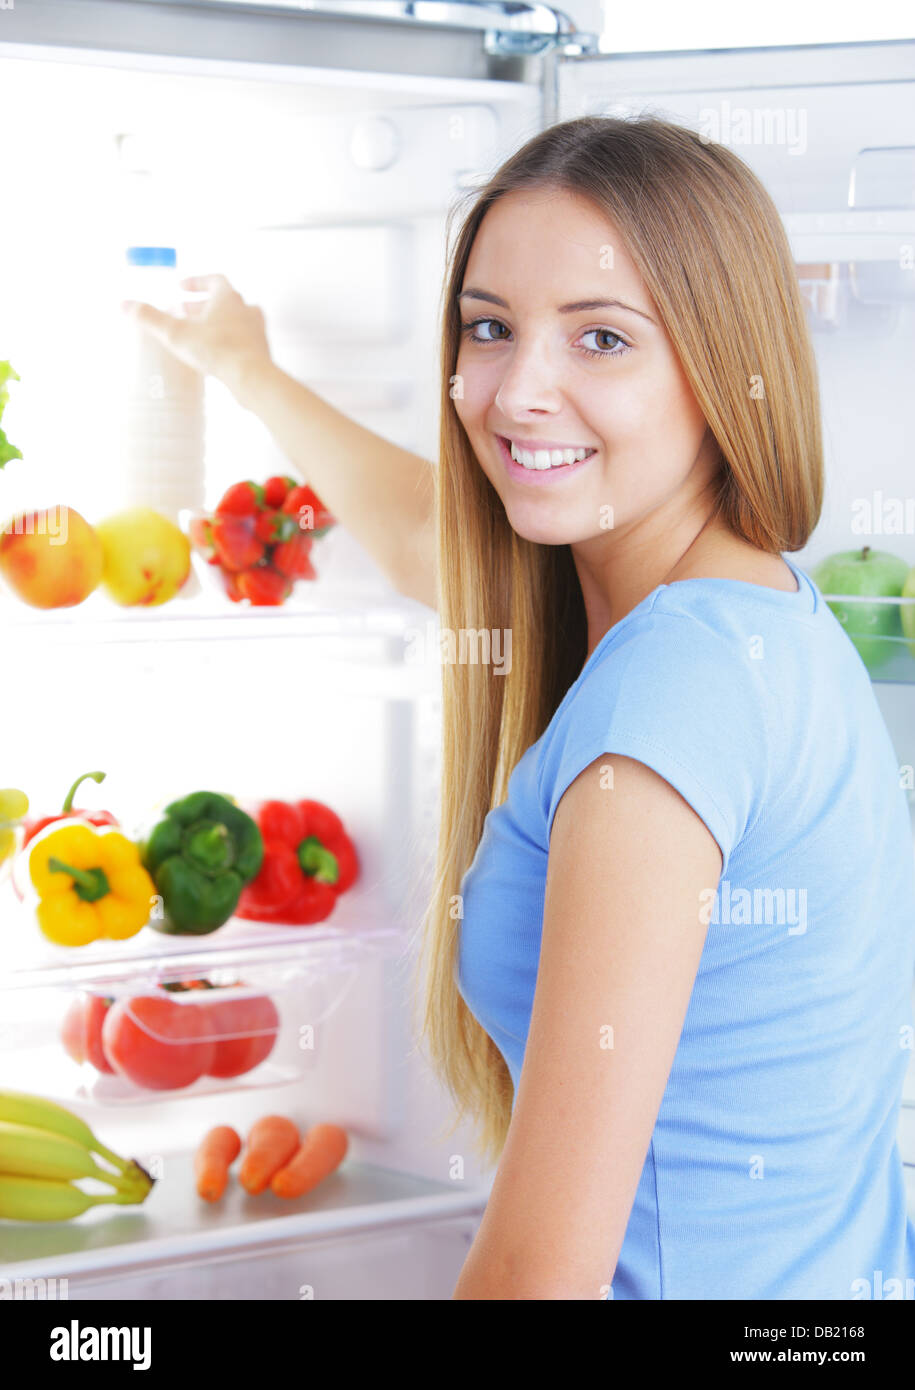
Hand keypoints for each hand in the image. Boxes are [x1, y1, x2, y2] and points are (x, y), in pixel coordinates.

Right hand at [122, 274, 271, 404]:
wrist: (252, 377)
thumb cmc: (217, 350)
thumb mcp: (176, 333)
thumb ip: (150, 318)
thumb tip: (125, 305)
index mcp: (228, 297)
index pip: (213, 280)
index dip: (196, 282)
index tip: (181, 287)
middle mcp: (246, 310)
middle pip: (225, 300)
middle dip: (203, 305)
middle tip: (185, 312)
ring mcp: (257, 331)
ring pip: (236, 321)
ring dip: (217, 323)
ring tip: (200, 333)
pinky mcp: (261, 352)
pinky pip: (243, 341)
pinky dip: (229, 342)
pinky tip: (216, 355)